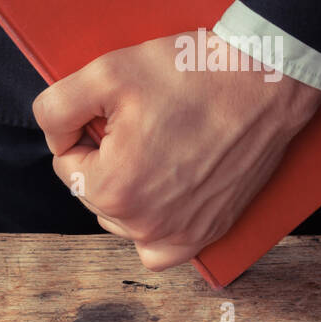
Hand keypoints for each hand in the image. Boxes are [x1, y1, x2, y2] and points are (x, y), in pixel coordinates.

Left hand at [32, 32, 320, 269]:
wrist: (266, 81)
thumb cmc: (191, 73)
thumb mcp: (105, 71)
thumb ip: (54, 109)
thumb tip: (55, 138)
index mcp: (113, 189)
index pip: (66, 163)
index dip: (87, 128)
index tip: (122, 110)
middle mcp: (145, 225)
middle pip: (95, 192)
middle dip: (109, 159)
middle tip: (147, 122)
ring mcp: (180, 234)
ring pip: (123, 219)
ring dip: (130, 189)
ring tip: (163, 145)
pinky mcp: (208, 233)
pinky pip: (159, 249)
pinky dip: (153, 227)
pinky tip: (165, 193)